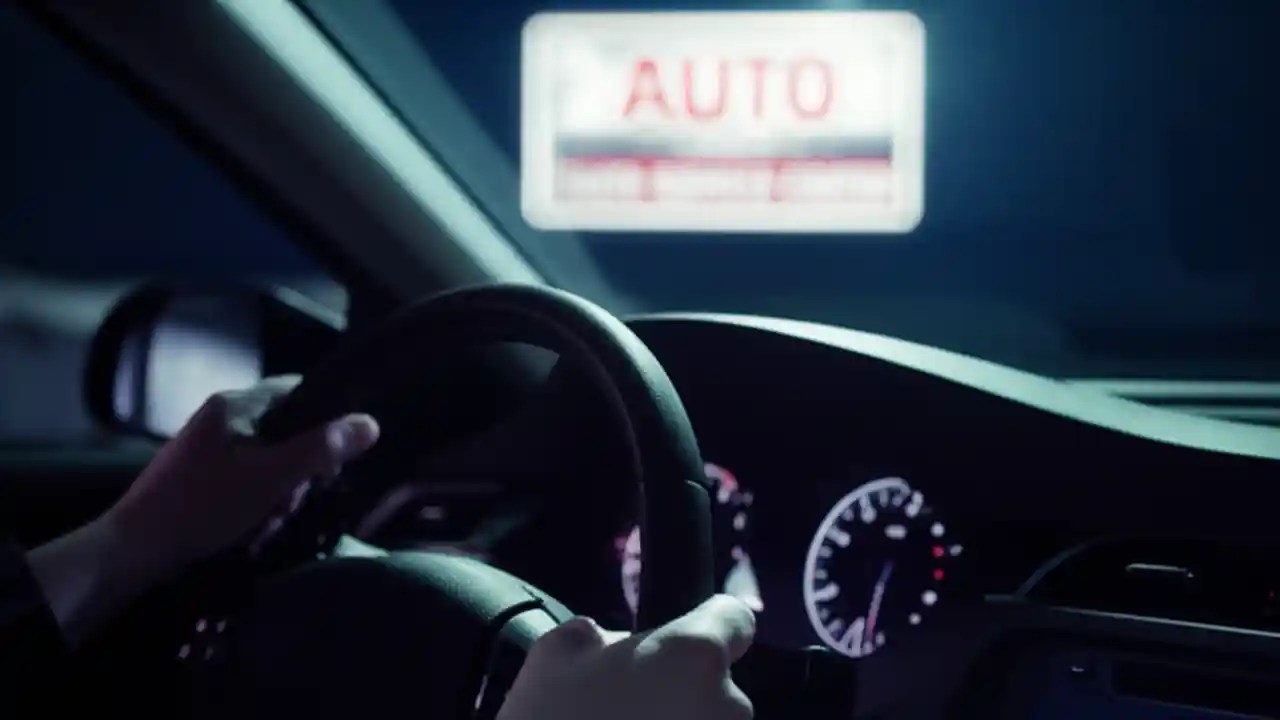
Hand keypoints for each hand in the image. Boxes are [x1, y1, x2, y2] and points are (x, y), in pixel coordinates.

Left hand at [28, 376, 378, 645]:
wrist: (135, 549)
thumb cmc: (205, 505)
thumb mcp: (273, 477)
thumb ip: (323, 448)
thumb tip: (372, 423)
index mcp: (235, 404)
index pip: (298, 389)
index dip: (327, 416)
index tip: (339, 452)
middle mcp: (221, 417)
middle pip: (287, 430)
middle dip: (299, 469)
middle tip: (292, 499)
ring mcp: (208, 448)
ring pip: (269, 461)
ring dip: (278, 492)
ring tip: (267, 520)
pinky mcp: (199, 477)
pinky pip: (246, 480)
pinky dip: (256, 503)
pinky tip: (250, 528)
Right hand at [498, 595, 754, 719]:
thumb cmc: (549, 719)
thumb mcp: (556, 651)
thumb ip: (601, 635)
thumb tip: (615, 645)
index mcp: (695, 655)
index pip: (735, 620)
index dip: (709, 624)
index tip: (680, 642)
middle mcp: (728, 705)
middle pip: (719, 685)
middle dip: (683, 691)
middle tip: (630, 705)